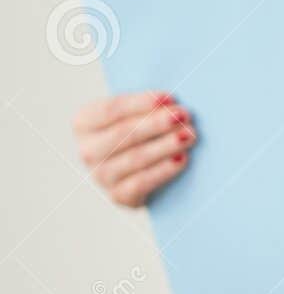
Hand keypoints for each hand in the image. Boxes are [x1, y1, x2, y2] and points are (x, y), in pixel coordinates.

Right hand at [73, 92, 196, 205]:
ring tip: (189, 135)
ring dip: (166, 145)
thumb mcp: (132, 114)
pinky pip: (142, 182)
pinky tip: (182, 159)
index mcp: (84, 123)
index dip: (142, 103)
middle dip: (157, 123)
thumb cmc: (137, 132)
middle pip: (124, 133)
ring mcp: (100, 176)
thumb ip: (144, 105)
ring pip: (135, 157)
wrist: (137, 172)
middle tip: (184, 115)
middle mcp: (87, 151)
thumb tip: (171, 101)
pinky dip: (164, 170)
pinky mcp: (118, 196)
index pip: (111, 109)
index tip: (170, 97)